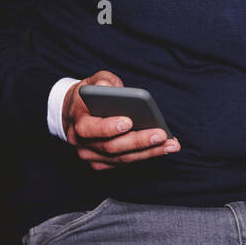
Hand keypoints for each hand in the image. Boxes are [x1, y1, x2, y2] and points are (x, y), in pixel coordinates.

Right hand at [63, 71, 179, 170]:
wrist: (74, 113)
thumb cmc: (89, 96)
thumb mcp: (93, 81)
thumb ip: (102, 81)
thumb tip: (110, 88)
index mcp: (77, 120)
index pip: (89, 128)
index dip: (109, 127)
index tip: (129, 121)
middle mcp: (80, 143)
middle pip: (111, 147)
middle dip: (138, 141)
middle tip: (161, 135)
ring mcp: (90, 155)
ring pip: (121, 158)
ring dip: (148, 152)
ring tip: (171, 144)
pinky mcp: (101, 163)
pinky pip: (125, 162)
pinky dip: (145, 155)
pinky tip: (163, 147)